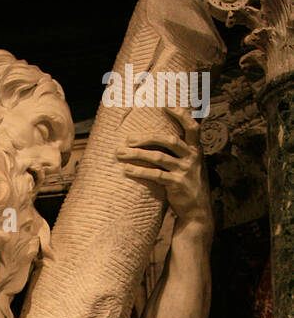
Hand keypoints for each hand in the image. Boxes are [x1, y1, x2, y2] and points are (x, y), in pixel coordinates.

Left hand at [116, 112, 211, 230]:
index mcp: (196, 150)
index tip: (167, 105)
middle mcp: (192, 157)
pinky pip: (155, 175)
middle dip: (147, 137)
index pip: (192, 127)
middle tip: (128, 138)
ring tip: (120, 153)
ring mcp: (185, 171)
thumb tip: (160, 138)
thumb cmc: (188, 185)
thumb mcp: (190, 165)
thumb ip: (181, 152)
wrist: (197, 212)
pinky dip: (140, 172)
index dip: (181, 115)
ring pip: (159, 157)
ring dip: (138, 154)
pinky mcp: (177, 184)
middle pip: (169, 140)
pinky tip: (127, 170)